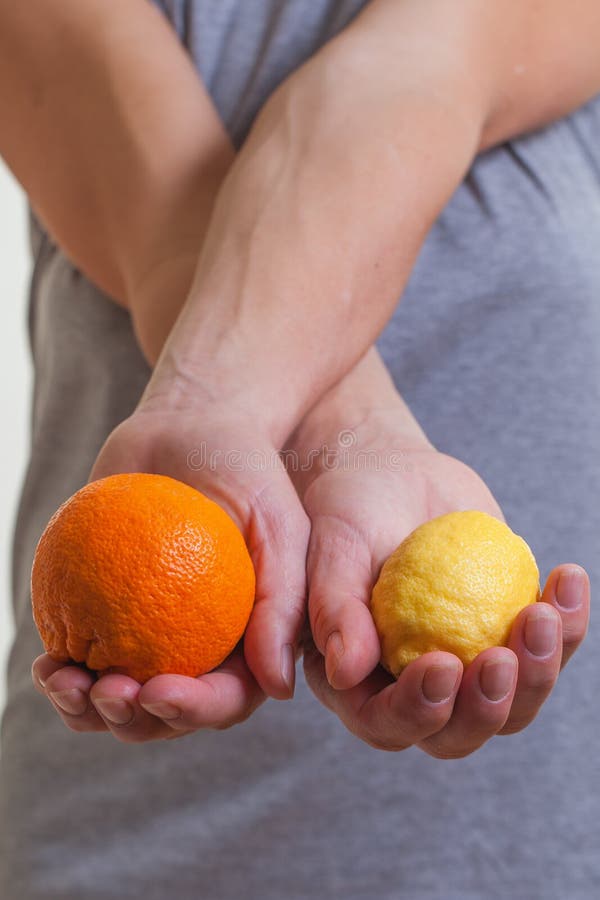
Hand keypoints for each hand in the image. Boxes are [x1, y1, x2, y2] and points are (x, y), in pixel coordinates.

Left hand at [32, 403, 309, 741]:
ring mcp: (147, 633)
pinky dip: (59, 672)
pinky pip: (79, 658)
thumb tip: (279, 687)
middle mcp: (198, 648)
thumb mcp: (280, 525)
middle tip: (106, 690)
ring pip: (115, 700)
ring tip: (63, 681)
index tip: (159, 690)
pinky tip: (45, 661)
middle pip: (165, 714)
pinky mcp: (102, 611)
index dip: (194, 710)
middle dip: (132, 720)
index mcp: (246, 642)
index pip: (226, 697)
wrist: (188, 427)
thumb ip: (283, 600)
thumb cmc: (245, 470)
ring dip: (86, 710)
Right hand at [290, 387, 588, 755]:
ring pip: (512, 706)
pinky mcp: (505, 634)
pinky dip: (568, 624)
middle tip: (502, 658)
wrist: (398, 474)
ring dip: (538, 671)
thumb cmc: (353, 507)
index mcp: (358, 678)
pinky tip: (567, 579)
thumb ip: (333, 606)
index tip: (442, 664)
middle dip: (486, 709)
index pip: (384, 720)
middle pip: (455, 734)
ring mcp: (466, 664)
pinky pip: (546, 650)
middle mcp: (411, 684)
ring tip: (544, 614)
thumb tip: (345, 671)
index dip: (416, 710)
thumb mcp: (334, 546)